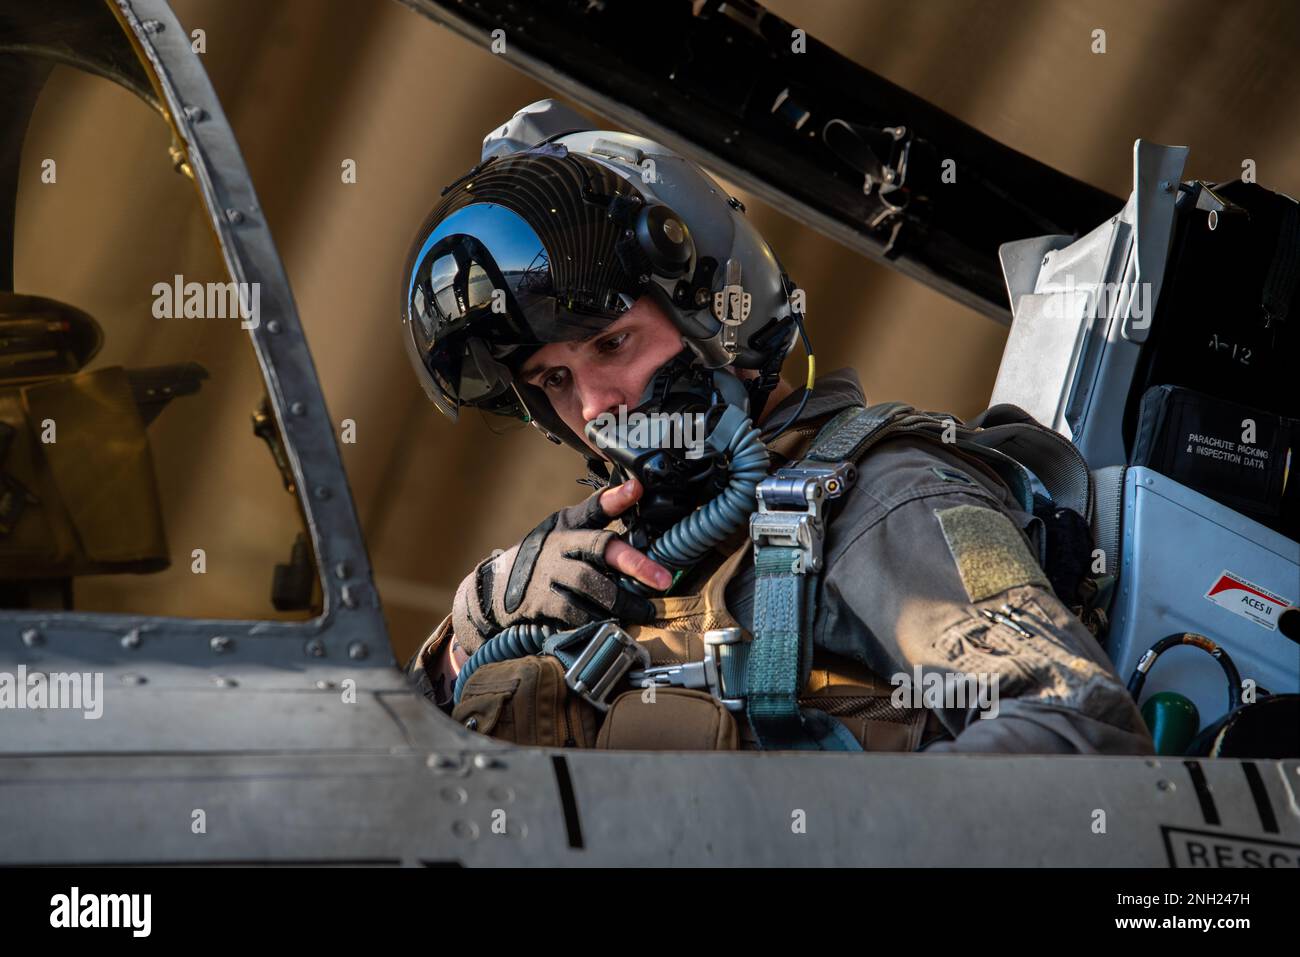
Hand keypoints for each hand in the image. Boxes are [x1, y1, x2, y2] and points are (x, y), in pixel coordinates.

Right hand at [450, 478, 671, 653]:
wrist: (495, 588)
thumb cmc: (542, 556)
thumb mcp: (563, 530)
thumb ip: (597, 520)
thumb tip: (638, 496)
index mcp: (568, 525)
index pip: (593, 508)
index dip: (615, 498)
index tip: (637, 488)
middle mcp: (558, 545)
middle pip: (600, 549)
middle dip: (635, 564)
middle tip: (663, 580)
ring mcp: (548, 574)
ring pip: (590, 585)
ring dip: (621, 600)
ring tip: (644, 610)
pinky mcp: (540, 602)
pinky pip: (574, 612)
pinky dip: (596, 620)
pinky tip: (612, 624)